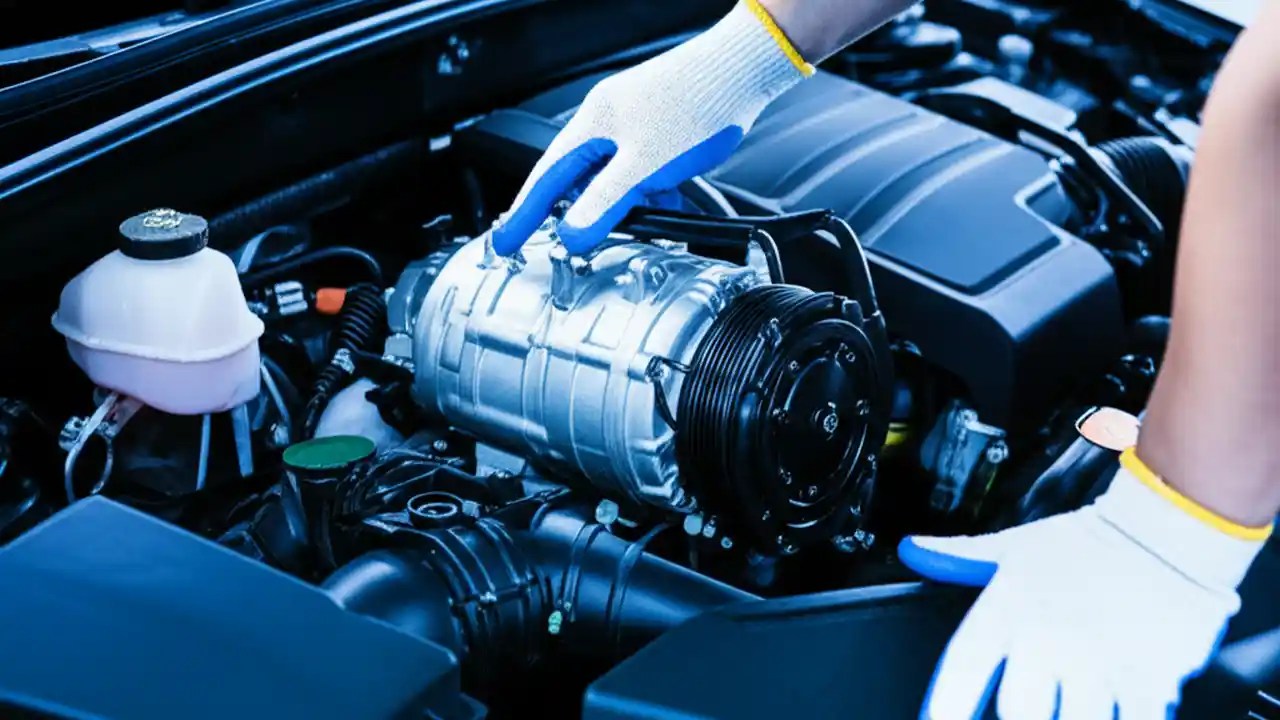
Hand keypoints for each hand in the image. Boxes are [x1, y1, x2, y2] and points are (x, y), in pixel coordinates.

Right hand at [489, 0, 811, 256]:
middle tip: (573, 245)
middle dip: (582, 214)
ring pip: (615, 179)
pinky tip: (669, 204)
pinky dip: (652, 194)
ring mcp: (635, 125)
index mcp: (593, 125)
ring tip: (644, 221)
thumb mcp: (646, 167)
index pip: (545, 179)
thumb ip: (606, 203)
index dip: (523, 215)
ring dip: (626, 205)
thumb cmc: (698, 103)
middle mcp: (608, 122)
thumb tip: (573, 235)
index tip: (504, 242)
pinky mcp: (662, 131)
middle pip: (578, 181)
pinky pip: (643, 172)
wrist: (744, 70)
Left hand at [899, 449, 1269, 719]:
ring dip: (1069, 717)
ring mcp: (1099, 663)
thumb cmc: (1087, 543)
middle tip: (1027, 708)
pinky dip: (1122, 719)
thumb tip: (912, 549)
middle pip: (1019, 712)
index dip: (945, 703)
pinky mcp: (1148, 682)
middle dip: (1020, 717)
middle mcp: (1049, 639)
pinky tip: (1113, 709)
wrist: (1167, 532)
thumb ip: (959, 557)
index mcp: (1010, 609)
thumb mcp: (1015, 547)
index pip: (964, 666)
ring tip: (1069, 705)